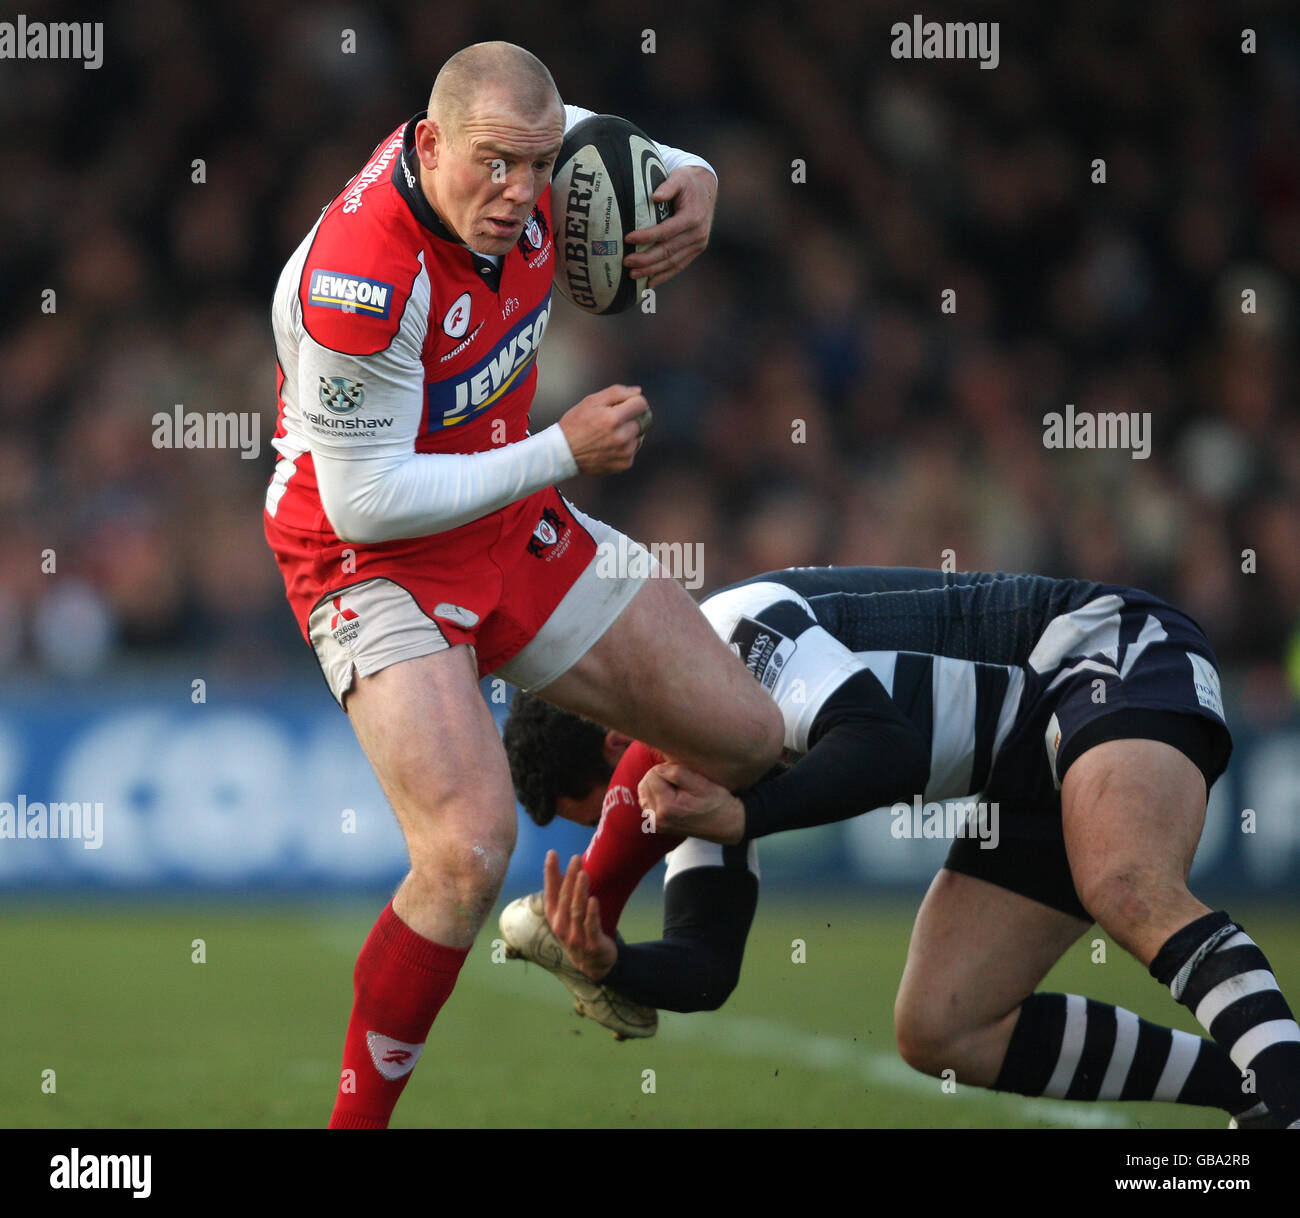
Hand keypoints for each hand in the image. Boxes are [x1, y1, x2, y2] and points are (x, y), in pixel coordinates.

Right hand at [543, 850, 617, 980]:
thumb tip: (554, 860)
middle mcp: (561, 927)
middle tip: (576, 858)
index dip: (550, 872)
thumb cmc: (578, 931)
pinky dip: (591, 913)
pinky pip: (590, 926)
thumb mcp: (565, 913)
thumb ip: (561, 889)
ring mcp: (575, 937)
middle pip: (564, 898)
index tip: (552, 853)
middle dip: (569, 877)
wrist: (594, 964)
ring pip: (576, 910)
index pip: (550, 891)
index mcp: (554, 917)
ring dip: (580, 891)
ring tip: (584, 873)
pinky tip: (593, 899)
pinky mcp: (591, 944)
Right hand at [557, 384, 651, 474]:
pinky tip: (609, 446)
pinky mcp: (625, 463)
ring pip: (639, 435)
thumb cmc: (576, 423)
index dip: (633, 401)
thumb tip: (638, 392)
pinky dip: (625, 446)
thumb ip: (617, 393)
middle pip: (643, 420)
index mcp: (614, 418)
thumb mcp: (591, 401)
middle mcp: (622, 437)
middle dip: (632, 417)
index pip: (641, 404)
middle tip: (615, 420)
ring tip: (610, 434)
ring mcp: (625, 452)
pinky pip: (633, 449)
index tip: (623, 404)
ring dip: (629, 432)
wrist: (563, 453)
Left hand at [624, 166, 716, 288]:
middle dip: (646, 260)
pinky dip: (664, 275)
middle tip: (627, 262)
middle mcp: (697, 234)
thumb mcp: (679, 177)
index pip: (666, 231)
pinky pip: (679, 266)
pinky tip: (649, 282)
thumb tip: (656, 196)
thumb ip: (669, 186)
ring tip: (633, 275)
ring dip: (652, 271)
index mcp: (692, 217)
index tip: (628, 238)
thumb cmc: (688, 182)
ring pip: (672, 262)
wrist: (706, 188)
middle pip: (668, 251)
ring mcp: (698, 245)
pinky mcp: (696, 250)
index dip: (647, 237)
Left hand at [637, 762, 744, 844]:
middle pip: (645, 783)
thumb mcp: (700, 783)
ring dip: (657, 785)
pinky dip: (656, 795)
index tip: (683, 774)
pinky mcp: (658, 826)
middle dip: (660, 776)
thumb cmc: (717, 802)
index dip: (667, 768)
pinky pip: (647, 803)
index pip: (652, 774)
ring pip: (644, 792)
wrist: (726, 825)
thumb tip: (658, 769)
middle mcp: (658, 819)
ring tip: (676, 788)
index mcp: (667, 807)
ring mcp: (657, 824)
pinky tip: (671, 795)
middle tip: (681, 781)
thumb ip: (676, 773)